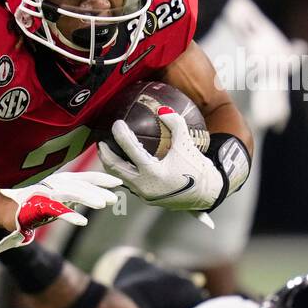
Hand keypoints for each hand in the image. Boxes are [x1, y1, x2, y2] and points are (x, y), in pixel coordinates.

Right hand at [0, 171, 120, 255]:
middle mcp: (55, 184)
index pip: (85, 177)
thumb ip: (75, 199)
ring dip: (88, 198)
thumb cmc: (33, 206)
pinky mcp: (39, 207)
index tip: (117, 183)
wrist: (6, 209)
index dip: (101, 179)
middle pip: (81, 184)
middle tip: (114, 197)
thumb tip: (94, 199)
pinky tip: (82, 222)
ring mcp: (47, 194)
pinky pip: (57, 210)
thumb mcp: (58, 201)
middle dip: (99, 190)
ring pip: (71, 194)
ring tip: (103, 204)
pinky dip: (70, 215)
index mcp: (61, 181)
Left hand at [97, 109, 221, 211]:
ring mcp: (143, 194)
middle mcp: (145, 186)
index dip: (122, 135)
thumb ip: (176, 124)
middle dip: (105, 154)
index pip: (131, 151)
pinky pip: (129, 182)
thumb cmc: (197, 170)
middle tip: (100, 141)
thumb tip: (162, 109)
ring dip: (112, 164)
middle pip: (116, 168)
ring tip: (107, 151)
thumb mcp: (187, 145)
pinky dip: (123, 171)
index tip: (116, 124)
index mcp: (154, 173)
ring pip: (120, 177)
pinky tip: (122, 161)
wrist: (206, 194)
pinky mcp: (145, 198)